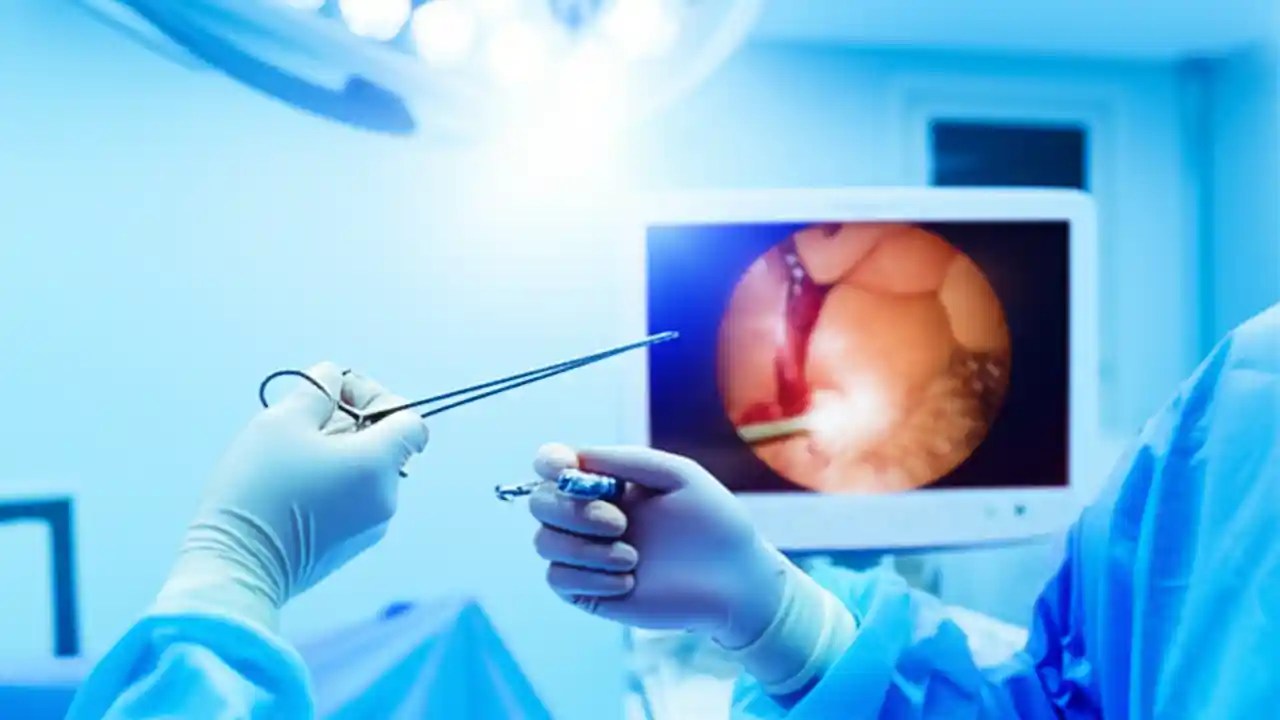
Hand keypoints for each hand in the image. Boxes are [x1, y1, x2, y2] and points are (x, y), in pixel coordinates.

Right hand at [155, 362, 428, 630]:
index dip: (376, 398)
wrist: (237, 567)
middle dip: (351, 422)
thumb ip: (318, 390)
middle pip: (387, 445)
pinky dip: (333, 483)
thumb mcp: (283, 421)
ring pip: (367, 473)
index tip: (337, 396)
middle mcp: (387, 498)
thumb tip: (334, 377)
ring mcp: (371, 527)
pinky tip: (292, 484)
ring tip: (292, 453)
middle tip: (305, 419)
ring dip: (339, 453)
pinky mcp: (349, 547)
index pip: (410, 420)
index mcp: (380, 464)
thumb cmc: (261, 489)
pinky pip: (353, 501)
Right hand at [527, 444, 788, 647]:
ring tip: (631, 557)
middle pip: (540, 503)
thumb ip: (628, 460)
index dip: (549, 462)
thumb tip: (575, 456)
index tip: (565, 467)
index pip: (554, 466)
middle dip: (572, 511)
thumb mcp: (678, 475)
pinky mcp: (591, 591)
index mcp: (607, 484)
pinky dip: (589, 577)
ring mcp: (587, 555)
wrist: (737, 579)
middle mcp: (590, 517)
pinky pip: (558, 579)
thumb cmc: (714, 521)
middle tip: (620, 522)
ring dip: (582, 548)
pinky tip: (628, 581)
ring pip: (545, 542)